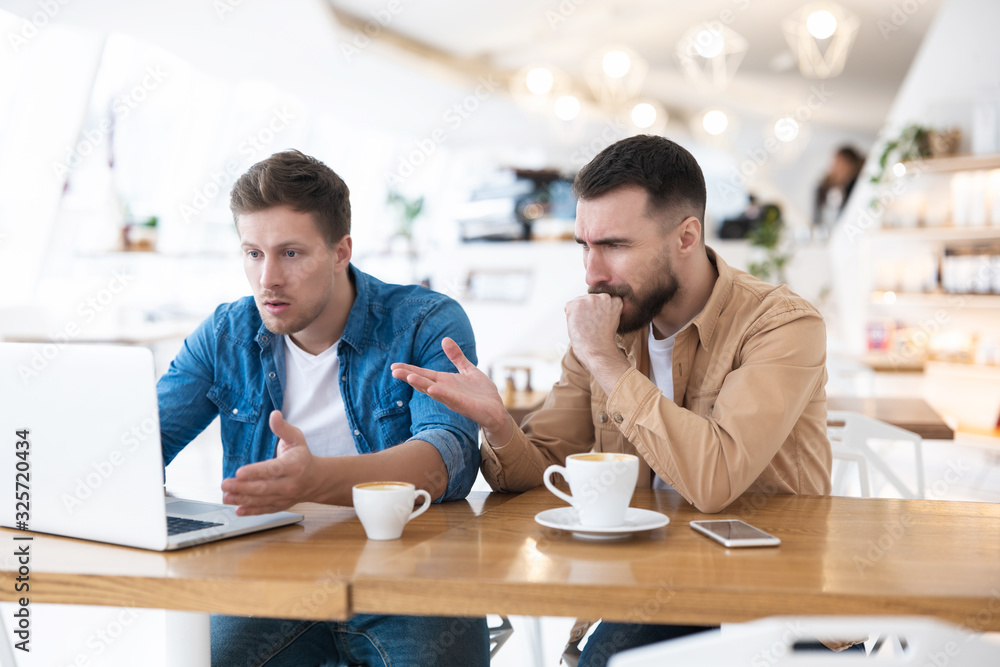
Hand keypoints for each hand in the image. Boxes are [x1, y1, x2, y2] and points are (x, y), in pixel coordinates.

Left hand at [221, 410, 315, 514]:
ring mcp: (285, 497)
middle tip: (225, 484)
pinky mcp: (280, 505)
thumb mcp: (296, 438)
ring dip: (242, 499)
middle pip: (263, 487)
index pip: (272, 469)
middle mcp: (289, 484)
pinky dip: (251, 511)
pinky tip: (238, 510)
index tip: (239, 472)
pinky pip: (264, 509)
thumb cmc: (303, 457)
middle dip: (242, 487)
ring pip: (262, 500)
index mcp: (293, 465)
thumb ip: (282, 428)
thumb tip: (274, 415)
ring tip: (226, 496)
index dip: (255, 472)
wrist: (316, 479)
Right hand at [391, 337, 510, 442]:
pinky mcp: (464, 406)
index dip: (409, 370)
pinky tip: (432, 389)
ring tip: (408, 377)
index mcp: (445, 382)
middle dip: (409, 376)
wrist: (496, 410)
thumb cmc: (481, 393)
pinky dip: (441, 394)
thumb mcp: (468, 369)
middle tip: (393, 371)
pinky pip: (451, 399)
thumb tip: (445, 339)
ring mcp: (453, 399)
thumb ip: (456, 356)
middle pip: (423, 383)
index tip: (394, 366)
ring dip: (421, 385)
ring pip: (434, 391)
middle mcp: (445, 391)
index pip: (423, 374)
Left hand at [565, 293, 622, 364]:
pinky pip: (568, 307)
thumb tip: (592, 307)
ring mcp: (590, 299)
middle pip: (589, 300)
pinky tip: (578, 326)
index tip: (599, 321)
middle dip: (587, 310)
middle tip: (591, 326)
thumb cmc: (603, 341)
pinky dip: (570, 316)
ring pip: (579, 302)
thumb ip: (605, 309)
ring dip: (578, 313)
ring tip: (585, 326)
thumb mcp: (611, 320)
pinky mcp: (576, 303)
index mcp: (614, 301)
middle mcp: (603, 296)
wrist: (597, 349)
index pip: (602, 300)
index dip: (598, 311)